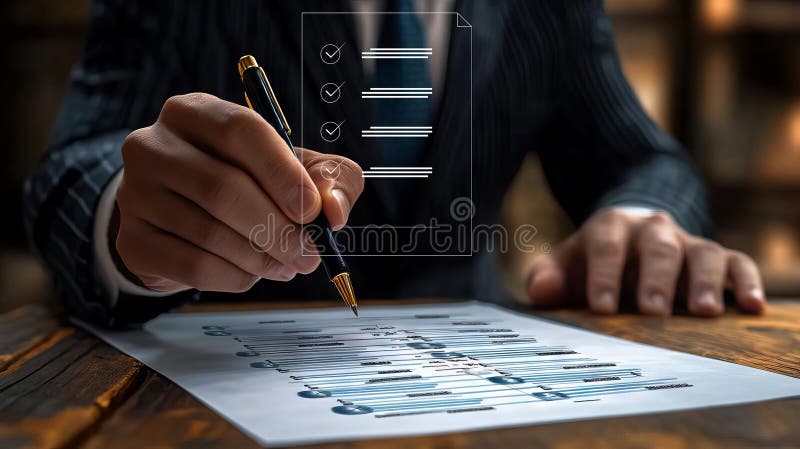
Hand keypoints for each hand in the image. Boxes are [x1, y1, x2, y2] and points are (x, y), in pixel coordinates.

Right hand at [116, 93, 363, 291]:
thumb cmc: (251, 182)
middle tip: (310, 254)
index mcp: (196, 112)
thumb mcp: (299, 168)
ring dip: (262, 258)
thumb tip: (333, 209)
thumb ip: (330, 179)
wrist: (186, 217)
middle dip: (278, 229)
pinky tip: (253, 272)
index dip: (280, 172)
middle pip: (222, 188)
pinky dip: (235, 277)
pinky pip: (192, 266)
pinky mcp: (132, 240)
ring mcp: (135, 193)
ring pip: (209, 233)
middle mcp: (153, 145)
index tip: (312, 210)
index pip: (239, 130)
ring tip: (289, 264)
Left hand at [526, 208, 765, 315]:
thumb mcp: (565, 264)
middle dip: (655, 279)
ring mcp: (688, 242)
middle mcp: (653, 230)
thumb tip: (540, 291)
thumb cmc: (591, 262)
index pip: (606, 246)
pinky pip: (737, 262)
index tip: (602, 308)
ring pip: (703, 253)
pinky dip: (747, 282)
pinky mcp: (717, 257)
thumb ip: (547, 277)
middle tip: (652, 311)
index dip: (603, 275)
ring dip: (706, 282)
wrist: (628, 238)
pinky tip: (753, 306)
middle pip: (658, 248)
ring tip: (706, 312)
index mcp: (611, 227)